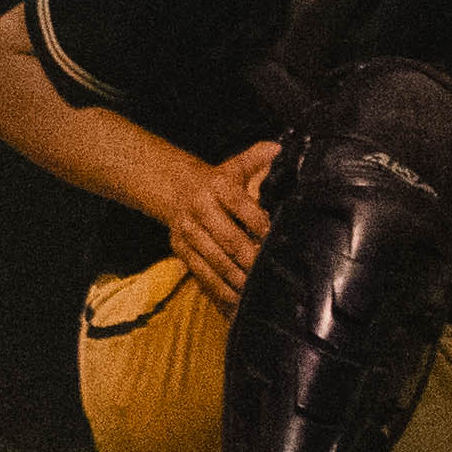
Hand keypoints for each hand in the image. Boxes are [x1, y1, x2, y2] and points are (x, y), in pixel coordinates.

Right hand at [158, 140, 276, 311]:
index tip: (274, 236)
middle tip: (267, 271)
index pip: (241, 204)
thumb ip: (255, 158)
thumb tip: (276, 148)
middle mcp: (200, 211)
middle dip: (247, 257)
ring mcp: (189, 234)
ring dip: (233, 278)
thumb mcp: (235, 166)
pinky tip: (234, 303)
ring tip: (253, 293)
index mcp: (217, 187)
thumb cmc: (218, 180)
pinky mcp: (181, 251)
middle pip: (227, 238)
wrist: (174, 189)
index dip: (258, 221)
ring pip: (213, 261)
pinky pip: (200, 274)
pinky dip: (217, 291)